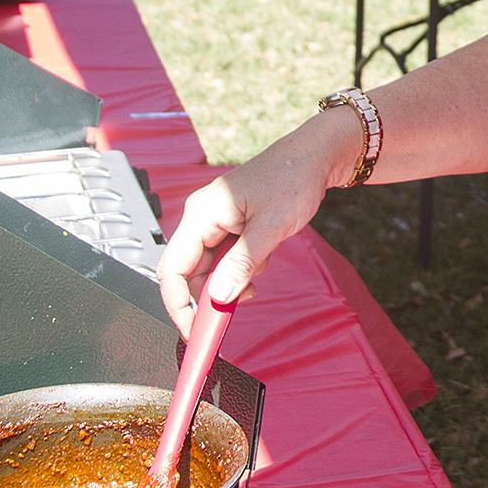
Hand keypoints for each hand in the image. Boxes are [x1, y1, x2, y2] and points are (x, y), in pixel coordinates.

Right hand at [155, 110, 354, 336]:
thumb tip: (219, 297)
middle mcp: (202, 217)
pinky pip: (224, 257)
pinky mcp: (230, 224)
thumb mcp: (271, 227)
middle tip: (232, 312)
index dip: (178, 305)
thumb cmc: (293, 179)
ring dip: (229, 280)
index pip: (173, 270)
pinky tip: (262, 258)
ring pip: (208, 267)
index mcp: (202, 214)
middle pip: (188, 272)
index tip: (194, 331)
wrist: (315, 156)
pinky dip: (240, 268)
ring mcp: (214, 220)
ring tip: (259, 270)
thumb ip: (242, 263)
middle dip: (208, 296)